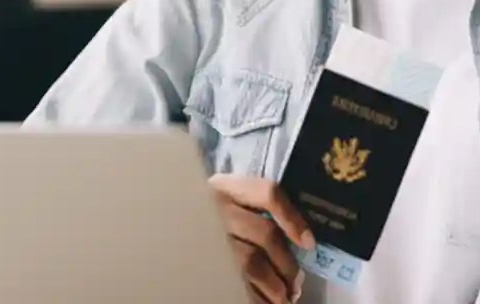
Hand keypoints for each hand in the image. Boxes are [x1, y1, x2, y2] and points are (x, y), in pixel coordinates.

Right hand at [209, 174, 314, 303]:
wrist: (171, 227)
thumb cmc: (214, 216)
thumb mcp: (233, 202)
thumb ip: (262, 212)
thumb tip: (303, 244)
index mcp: (228, 187)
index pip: (268, 193)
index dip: (292, 218)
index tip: (309, 243)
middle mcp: (217, 207)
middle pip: (264, 233)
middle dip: (286, 263)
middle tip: (297, 283)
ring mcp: (208, 235)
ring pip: (250, 261)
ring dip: (274, 285)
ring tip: (284, 298)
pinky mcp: (202, 261)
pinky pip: (234, 282)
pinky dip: (254, 296)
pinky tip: (265, 302)